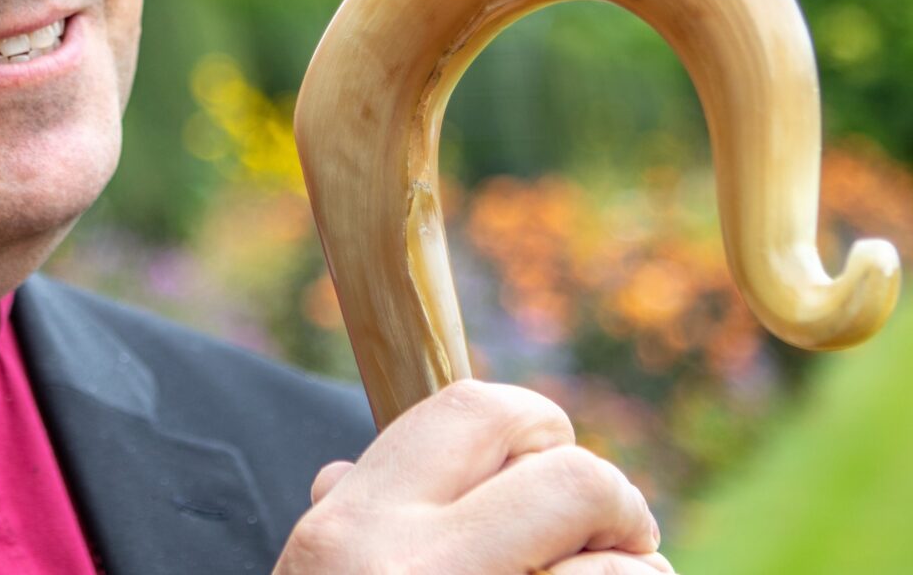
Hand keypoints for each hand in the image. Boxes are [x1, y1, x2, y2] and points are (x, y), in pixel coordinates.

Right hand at [274, 380, 673, 574]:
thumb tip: (342, 474)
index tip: (551, 464)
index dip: (536, 423)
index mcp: (355, 529)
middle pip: (571, 476)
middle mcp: (416, 570)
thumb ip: (346, 526)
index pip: (475, 411)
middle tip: (613, 534)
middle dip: (611, 498)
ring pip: (627, 570)